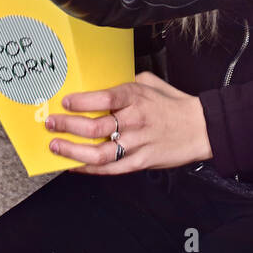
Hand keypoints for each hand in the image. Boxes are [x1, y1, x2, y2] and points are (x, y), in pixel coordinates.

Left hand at [46, 72, 212, 172]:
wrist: (201, 127)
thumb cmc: (174, 104)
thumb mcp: (150, 83)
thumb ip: (125, 84)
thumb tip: (101, 85)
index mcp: (136, 97)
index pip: (102, 99)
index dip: (80, 102)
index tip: (64, 102)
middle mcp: (134, 120)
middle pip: (94, 127)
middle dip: (67, 126)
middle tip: (52, 124)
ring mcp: (137, 144)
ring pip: (98, 153)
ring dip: (72, 150)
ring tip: (56, 146)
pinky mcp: (141, 162)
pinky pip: (110, 169)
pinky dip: (89, 169)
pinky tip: (75, 165)